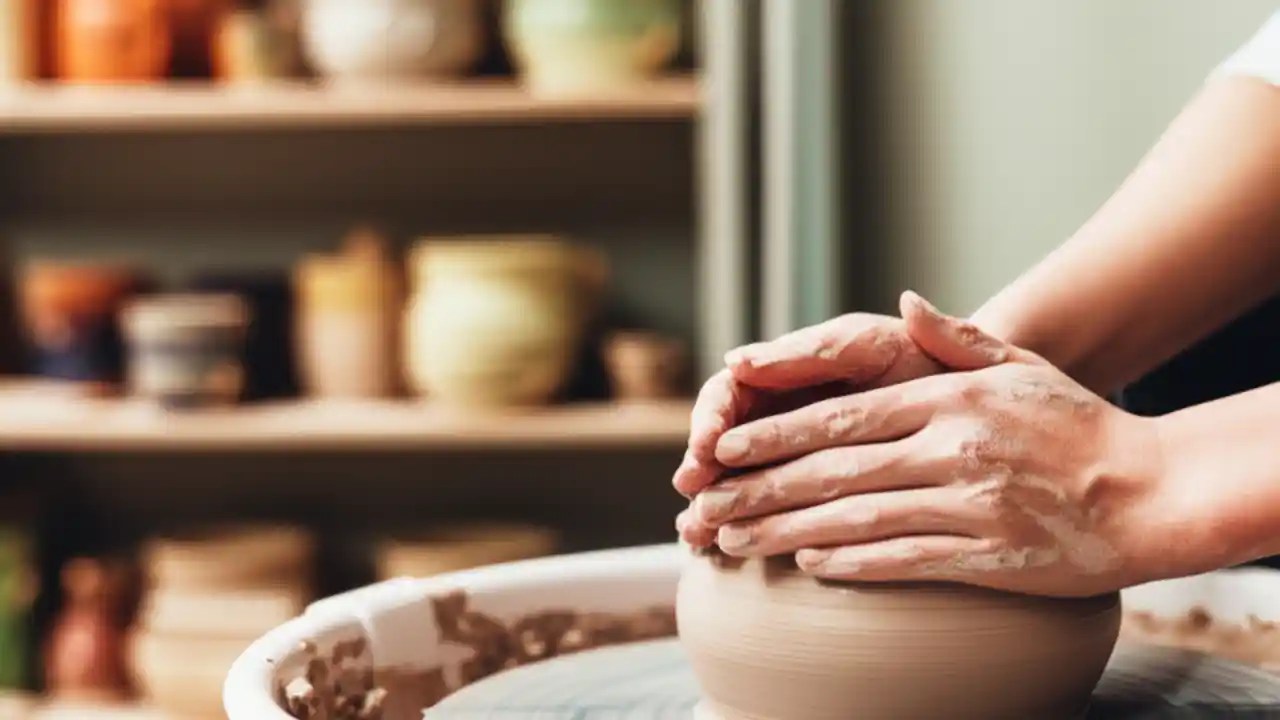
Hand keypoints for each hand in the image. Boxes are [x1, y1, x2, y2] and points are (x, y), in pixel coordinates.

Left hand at [688, 292, 1167, 597]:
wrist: (1151, 490)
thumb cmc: (1077, 425)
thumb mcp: (1019, 365)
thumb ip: (955, 338)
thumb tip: (903, 303)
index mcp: (947, 400)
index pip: (840, 416)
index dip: (774, 434)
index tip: (723, 447)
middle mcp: (950, 450)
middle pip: (831, 470)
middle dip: (759, 486)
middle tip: (705, 500)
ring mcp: (966, 505)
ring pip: (855, 520)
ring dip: (786, 532)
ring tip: (734, 541)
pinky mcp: (986, 556)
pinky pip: (905, 562)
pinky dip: (852, 565)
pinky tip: (809, 566)